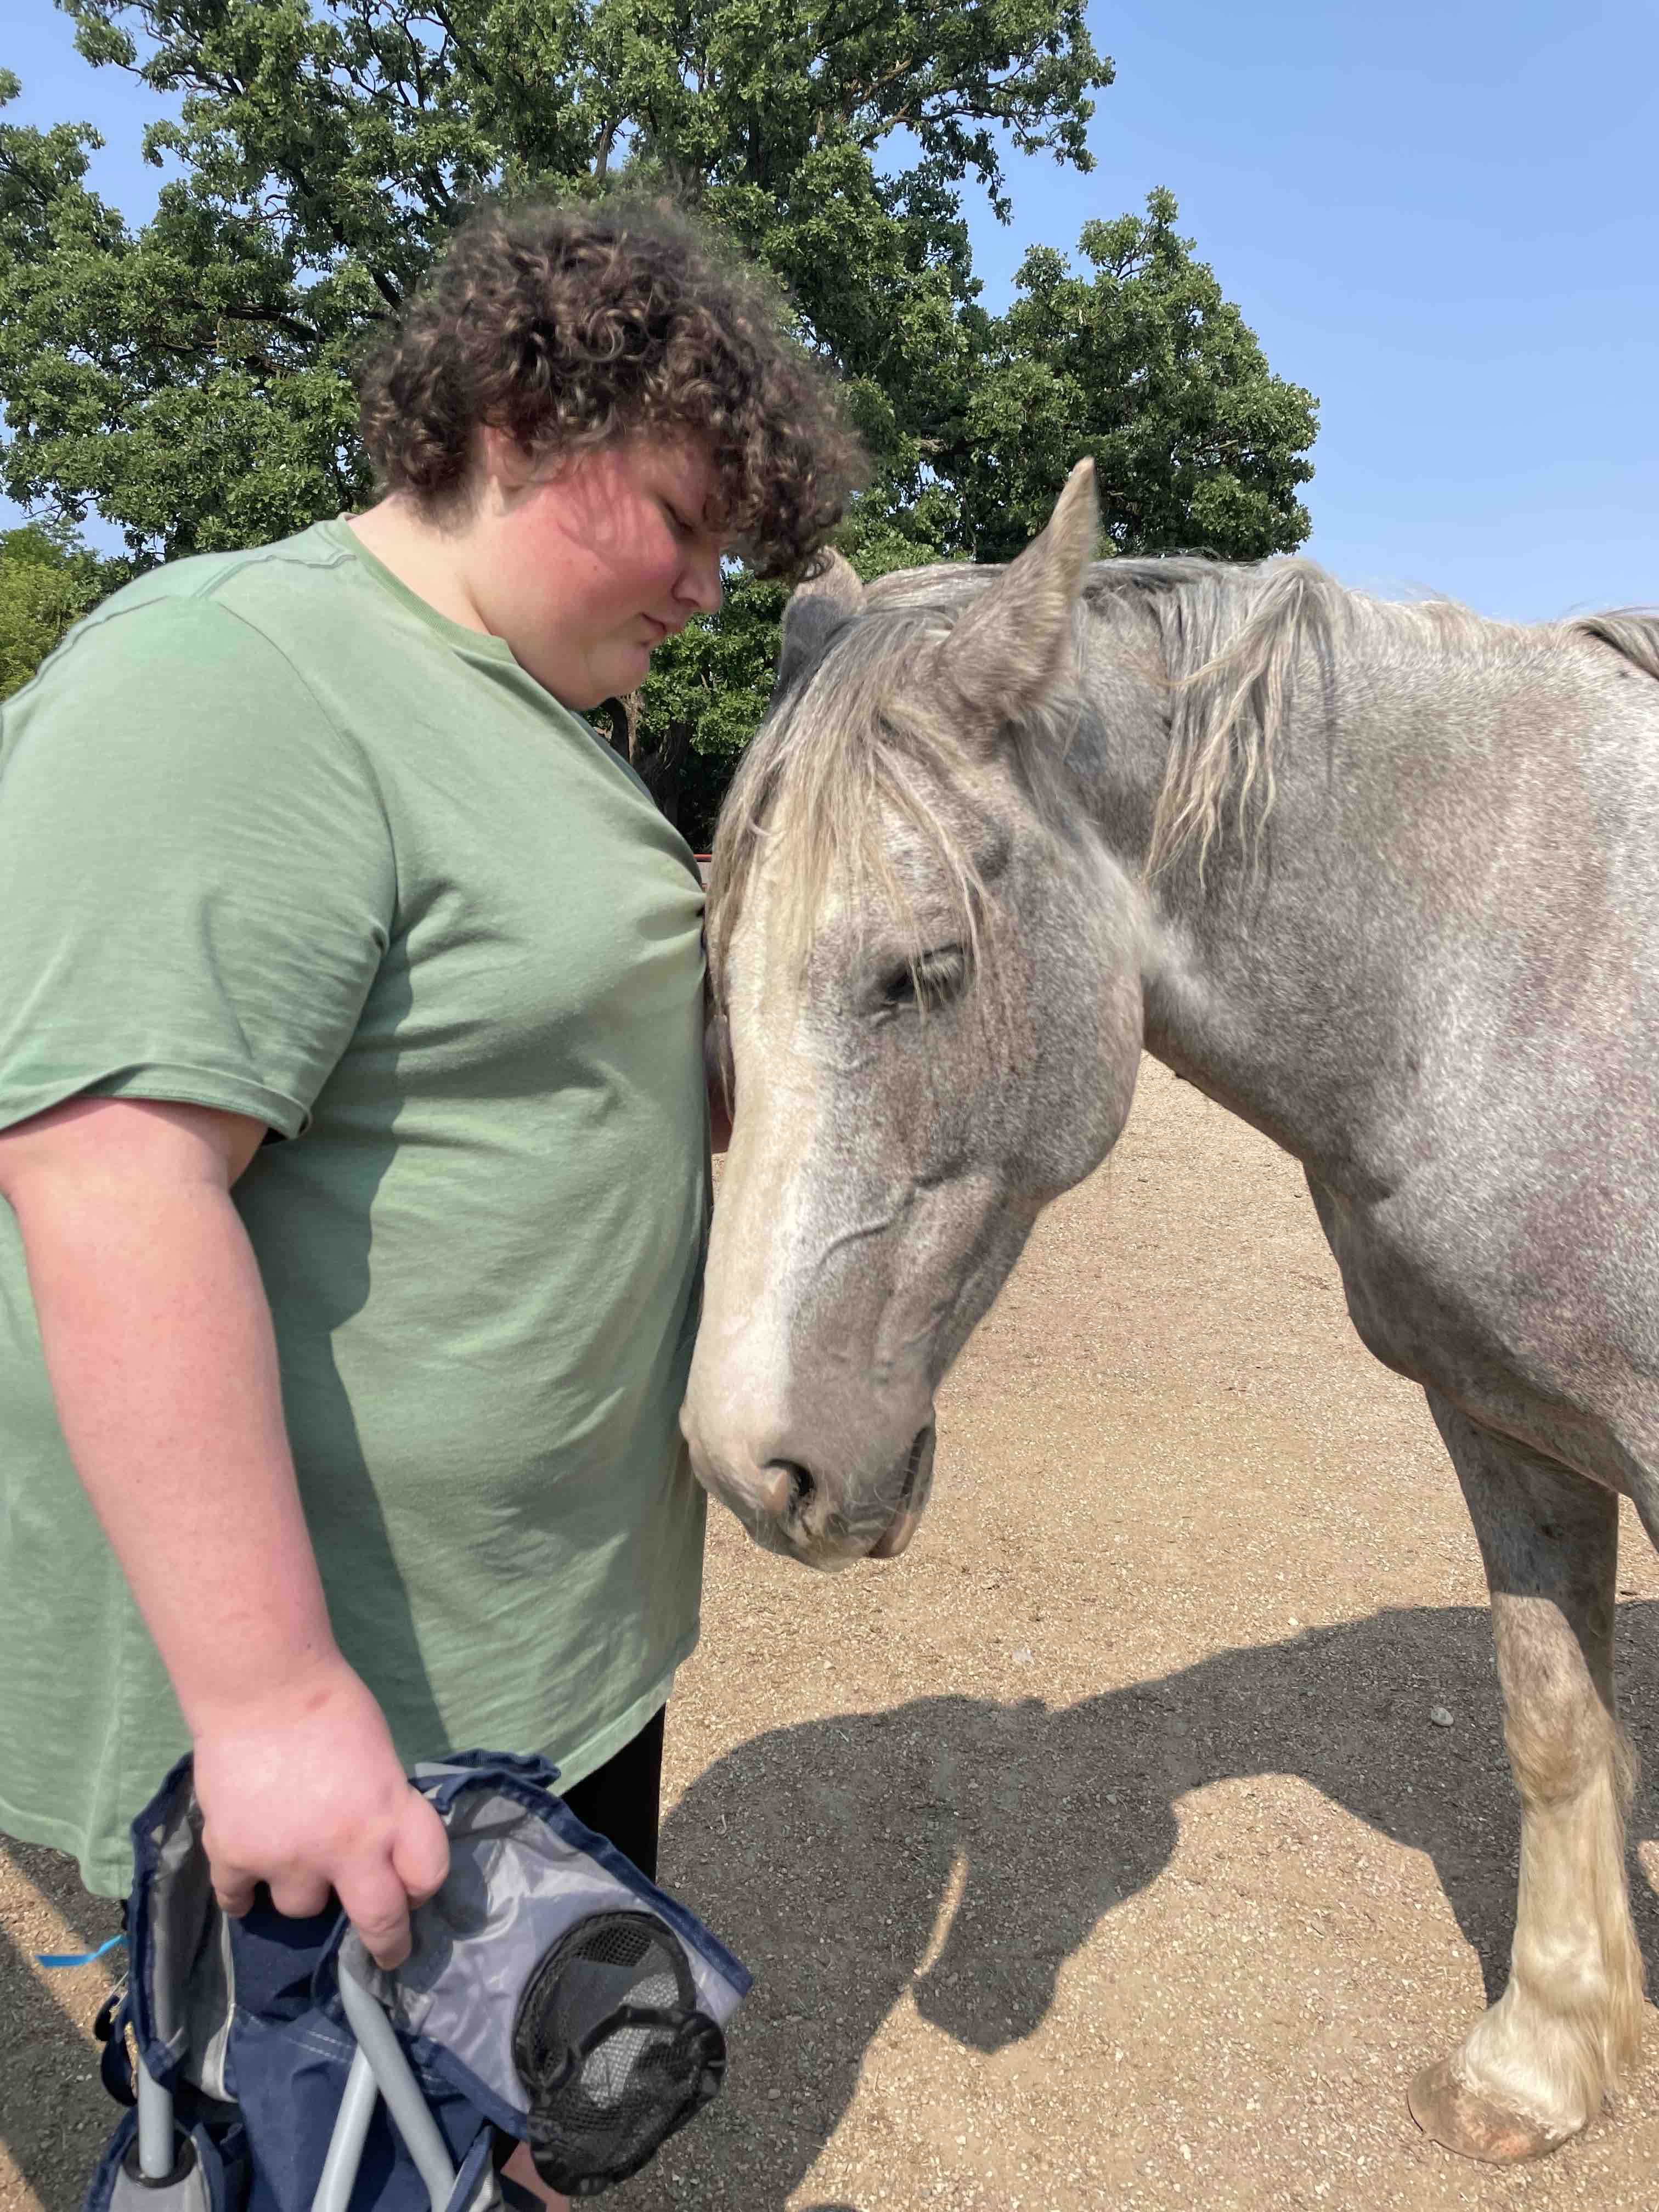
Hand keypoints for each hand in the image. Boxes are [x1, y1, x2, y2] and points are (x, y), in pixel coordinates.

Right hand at [191, 1652, 449, 1969]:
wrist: (262, 1686)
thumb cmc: (332, 1706)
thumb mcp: (380, 1758)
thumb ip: (384, 1807)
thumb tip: (381, 1850)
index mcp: (389, 1814)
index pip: (428, 1877)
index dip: (425, 1890)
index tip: (416, 1899)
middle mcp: (344, 1847)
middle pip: (378, 1921)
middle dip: (387, 1942)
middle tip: (387, 1949)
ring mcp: (286, 1858)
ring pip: (302, 1908)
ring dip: (302, 1885)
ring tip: (291, 1848)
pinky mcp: (235, 1856)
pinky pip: (239, 1899)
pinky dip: (244, 1890)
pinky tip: (247, 1871)